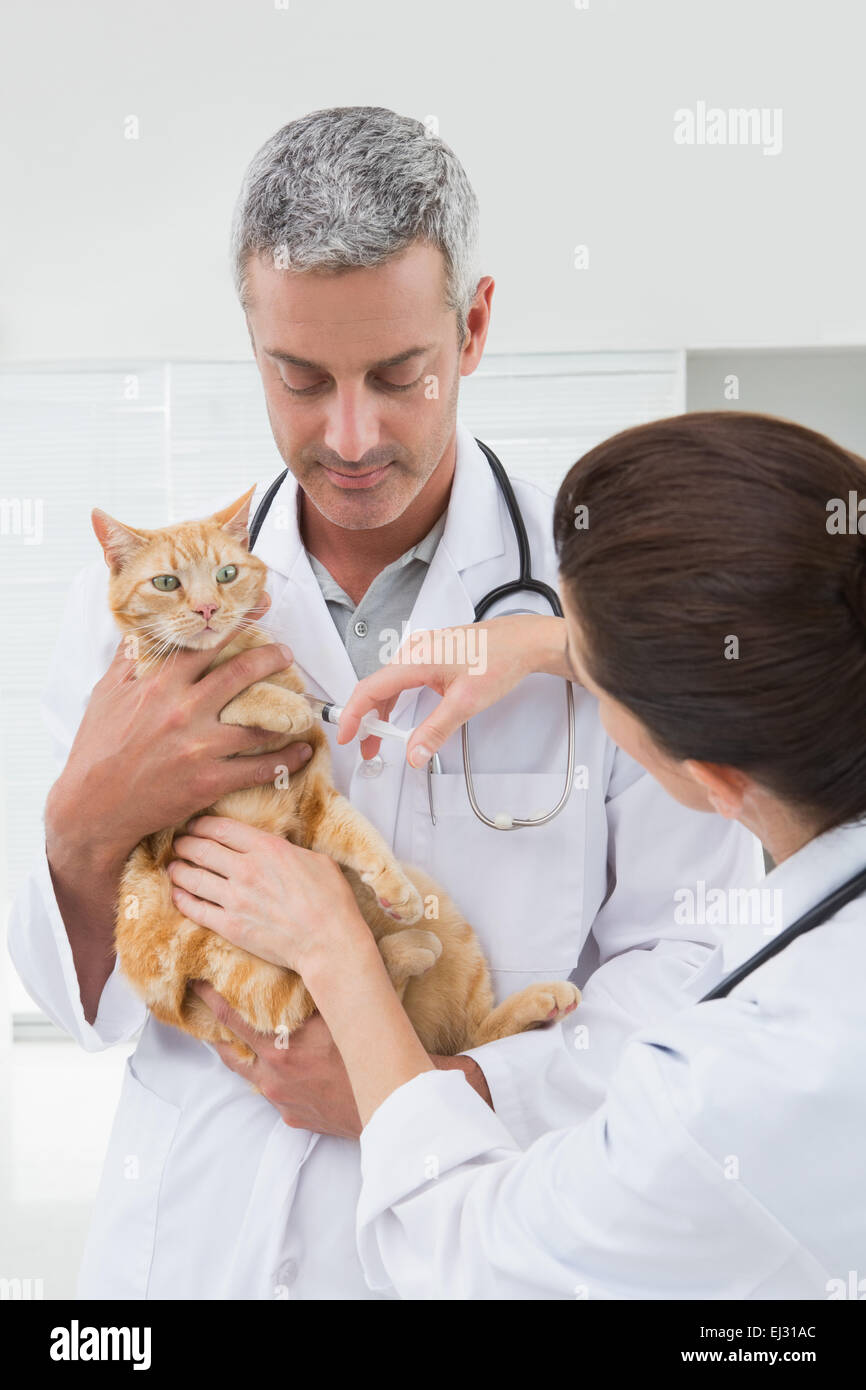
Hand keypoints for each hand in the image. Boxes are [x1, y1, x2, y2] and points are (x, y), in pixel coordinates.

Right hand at [45, 593, 312, 874]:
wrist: (93, 807)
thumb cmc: (97, 750)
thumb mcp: (106, 695)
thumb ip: (128, 661)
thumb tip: (139, 633)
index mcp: (160, 685)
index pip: (206, 645)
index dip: (236, 626)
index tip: (258, 615)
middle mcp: (184, 711)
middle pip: (242, 674)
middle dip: (271, 658)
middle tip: (286, 654)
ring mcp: (200, 747)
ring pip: (259, 723)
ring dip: (288, 712)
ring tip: (303, 704)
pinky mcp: (210, 781)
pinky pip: (260, 768)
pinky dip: (287, 759)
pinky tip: (302, 751)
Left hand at [168, 815, 367, 971]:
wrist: (328, 943)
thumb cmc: (331, 902)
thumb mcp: (317, 860)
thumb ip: (290, 850)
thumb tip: (279, 849)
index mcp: (267, 848)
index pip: (221, 828)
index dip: (201, 824)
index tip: (194, 825)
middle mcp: (246, 869)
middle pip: (201, 849)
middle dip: (185, 844)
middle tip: (179, 843)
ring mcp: (235, 899)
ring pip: (192, 877)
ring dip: (178, 869)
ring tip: (173, 867)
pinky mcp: (229, 926)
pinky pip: (195, 909)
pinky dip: (182, 899)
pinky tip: (177, 894)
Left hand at [191, 983, 363, 1136]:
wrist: (387, 1104)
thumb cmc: (365, 1056)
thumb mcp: (337, 1017)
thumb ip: (310, 997)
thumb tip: (295, 968)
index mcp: (280, 1047)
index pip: (232, 1018)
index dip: (210, 998)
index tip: (196, 982)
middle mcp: (273, 1075)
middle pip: (230, 1049)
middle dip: (216, 1028)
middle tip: (206, 1008)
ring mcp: (280, 1098)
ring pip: (248, 1072)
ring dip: (241, 1053)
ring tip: (236, 1036)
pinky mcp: (292, 1115)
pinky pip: (272, 1091)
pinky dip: (269, 1074)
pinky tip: (279, 1064)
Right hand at [337, 613, 575, 767]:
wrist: (524, 641)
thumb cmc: (500, 660)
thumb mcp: (465, 703)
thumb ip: (435, 731)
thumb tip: (414, 755)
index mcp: (415, 659)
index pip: (370, 689)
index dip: (353, 715)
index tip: (346, 737)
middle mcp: (413, 652)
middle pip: (376, 687)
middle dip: (366, 719)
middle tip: (365, 748)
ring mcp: (422, 651)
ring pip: (389, 684)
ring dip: (381, 712)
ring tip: (379, 739)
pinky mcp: (432, 655)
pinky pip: (402, 679)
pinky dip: (395, 700)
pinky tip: (398, 718)